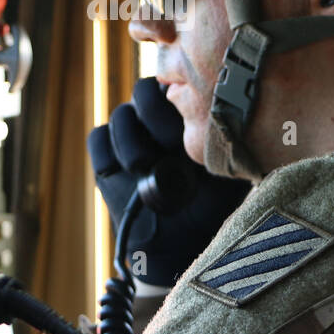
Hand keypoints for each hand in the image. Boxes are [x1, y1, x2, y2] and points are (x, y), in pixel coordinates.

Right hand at [88, 78, 251, 287]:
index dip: (178, 98)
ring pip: (121, 115)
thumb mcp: (227, 175)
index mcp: (187, 118)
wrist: (179, 249)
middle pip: (144, 91)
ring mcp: (131, 140)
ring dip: (130, 139)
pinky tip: (126, 172)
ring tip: (144, 166)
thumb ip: (225, 145)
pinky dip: (109, 152)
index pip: (177, 85)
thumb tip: (235, 116)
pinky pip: (98, 139)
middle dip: (154, 115)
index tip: (189, 127)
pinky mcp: (108, 162)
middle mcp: (157, 123)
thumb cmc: (212, 211)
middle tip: (169, 144)